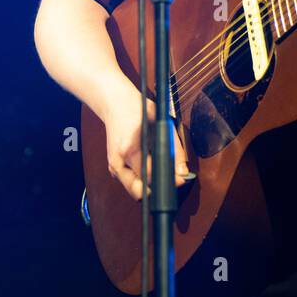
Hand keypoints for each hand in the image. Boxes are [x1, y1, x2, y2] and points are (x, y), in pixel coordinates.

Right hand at [101, 87, 191, 201]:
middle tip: (172, 178)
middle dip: (158, 188)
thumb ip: (174, 149)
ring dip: (150, 185)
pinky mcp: (113, 168)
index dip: (167, 180)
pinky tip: (149, 165)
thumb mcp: (162, 124)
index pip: (149, 176)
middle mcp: (118, 162)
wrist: (115, 104)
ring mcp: (113, 167)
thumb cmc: (139, 111)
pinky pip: (131, 182)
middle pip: (139, 191)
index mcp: (129, 149)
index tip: (180, 180)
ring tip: (161, 169)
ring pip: (135, 190)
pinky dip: (142, 179)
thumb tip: (183, 172)